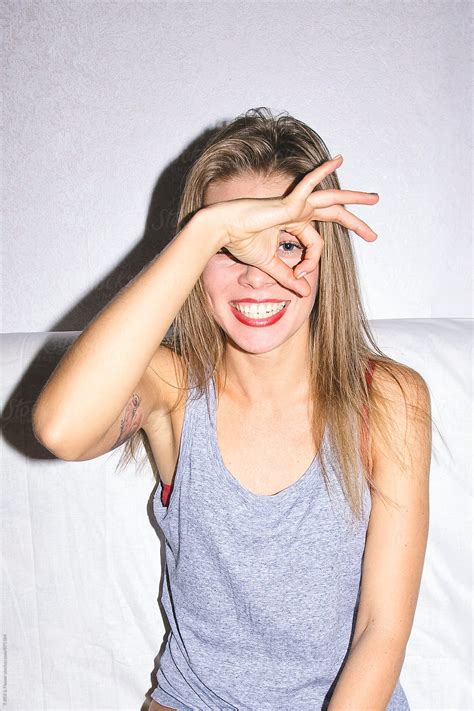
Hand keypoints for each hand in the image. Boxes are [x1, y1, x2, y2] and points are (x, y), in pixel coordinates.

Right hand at [204, 155, 378, 295]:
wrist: (222, 230)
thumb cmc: (240, 242)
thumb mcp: (270, 265)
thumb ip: (288, 277)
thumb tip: (305, 293)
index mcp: (292, 223)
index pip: (315, 245)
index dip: (311, 264)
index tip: (301, 276)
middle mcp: (296, 210)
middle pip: (333, 214)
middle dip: (355, 224)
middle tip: (373, 236)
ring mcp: (294, 203)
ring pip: (331, 198)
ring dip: (354, 198)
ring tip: (375, 199)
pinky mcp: (288, 201)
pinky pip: (309, 183)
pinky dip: (323, 170)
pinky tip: (338, 158)